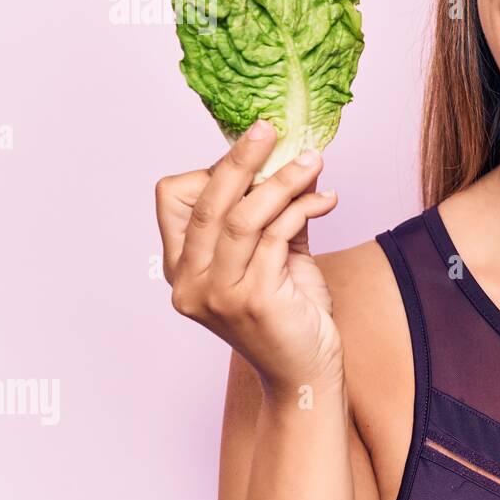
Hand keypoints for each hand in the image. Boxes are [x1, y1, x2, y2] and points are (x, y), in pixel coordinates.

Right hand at [155, 118, 342, 394]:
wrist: (307, 371)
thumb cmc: (290, 313)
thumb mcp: (275, 254)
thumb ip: (273, 211)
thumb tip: (290, 157)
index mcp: (182, 268)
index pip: (174, 199)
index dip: (214, 168)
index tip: (255, 149)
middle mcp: (189, 283)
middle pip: (207, 202)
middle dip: (240, 158)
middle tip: (270, 128)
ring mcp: (218, 295)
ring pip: (244, 216)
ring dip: (282, 180)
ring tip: (313, 162)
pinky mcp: (253, 301)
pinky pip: (276, 236)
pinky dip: (303, 208)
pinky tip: (325, 199)